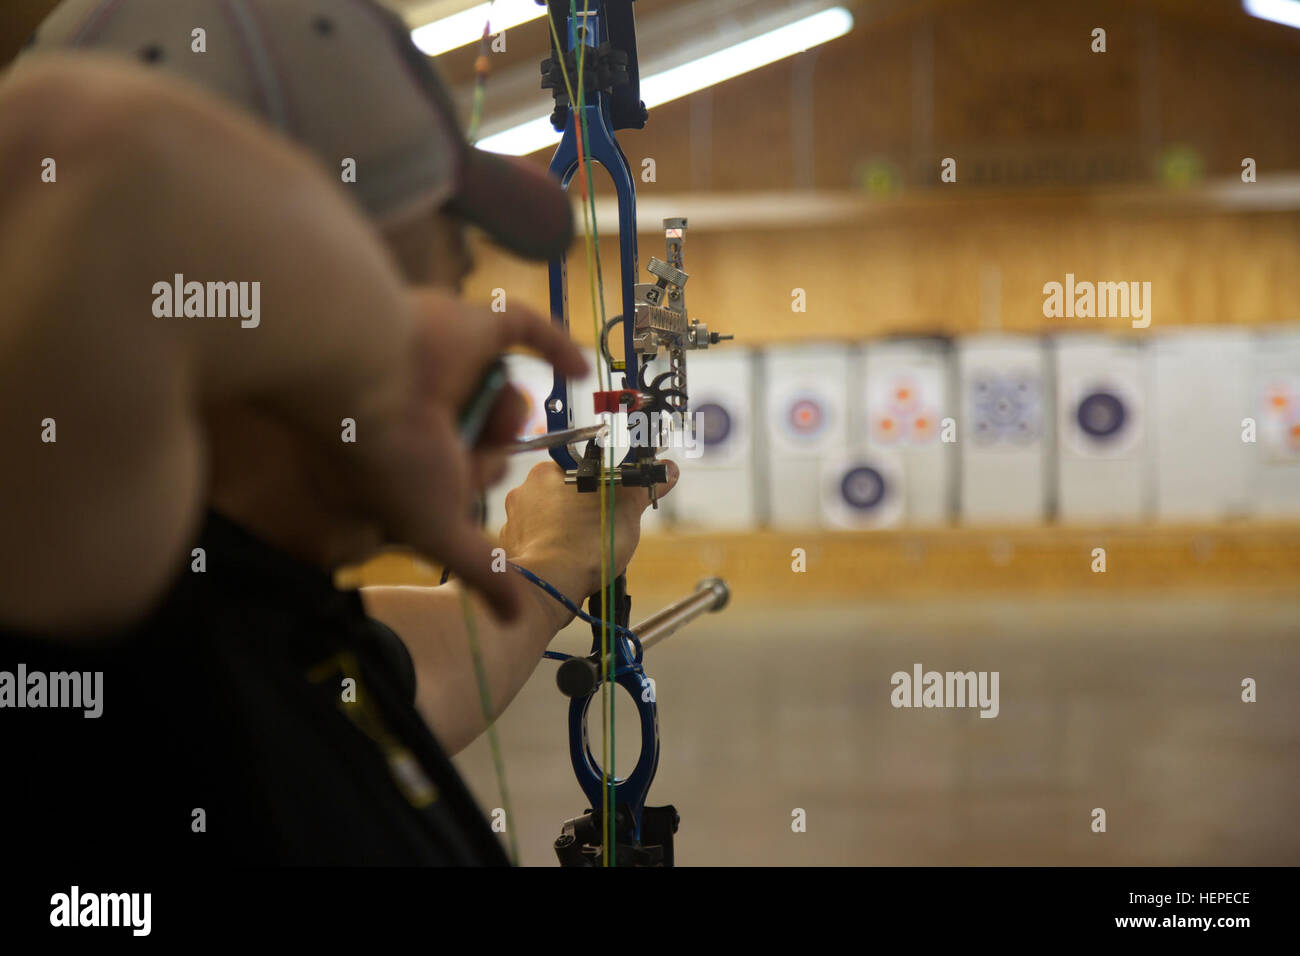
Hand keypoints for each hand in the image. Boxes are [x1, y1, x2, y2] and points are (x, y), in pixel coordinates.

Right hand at [350, 289, 586, 620]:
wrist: (367, 379)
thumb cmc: (384, 457)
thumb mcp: (438, 530)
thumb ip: (480, 572)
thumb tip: (514, 620)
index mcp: (411, 449)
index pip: (464, 471)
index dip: (475, 479)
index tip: (461, 481)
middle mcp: (428, 406)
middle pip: (488, 434)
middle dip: (493, 448)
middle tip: (464, 445)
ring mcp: (450, 363)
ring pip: (505, 392)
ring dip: (509, 411)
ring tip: (495, 411)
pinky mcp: (471, 323)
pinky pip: (526, 330)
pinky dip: (557, 348)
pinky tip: (581, 370)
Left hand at [499, 457, 678, 620]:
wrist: (550, 586)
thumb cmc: (586, 542)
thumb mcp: (627, 508)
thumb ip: (645, 485)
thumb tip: (667, 471)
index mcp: (546, 472)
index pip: (578, 468)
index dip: (600, 485)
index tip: (613, 500)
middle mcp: (523, 492)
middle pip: (562, 493)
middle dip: (583, 509)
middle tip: (603, 526)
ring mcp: (513, 522)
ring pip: (548, 519)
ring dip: (566, 530)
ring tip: (587, 548)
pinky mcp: (511, 550)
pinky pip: (537, 543)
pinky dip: (552, 550)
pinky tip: (568, 561)